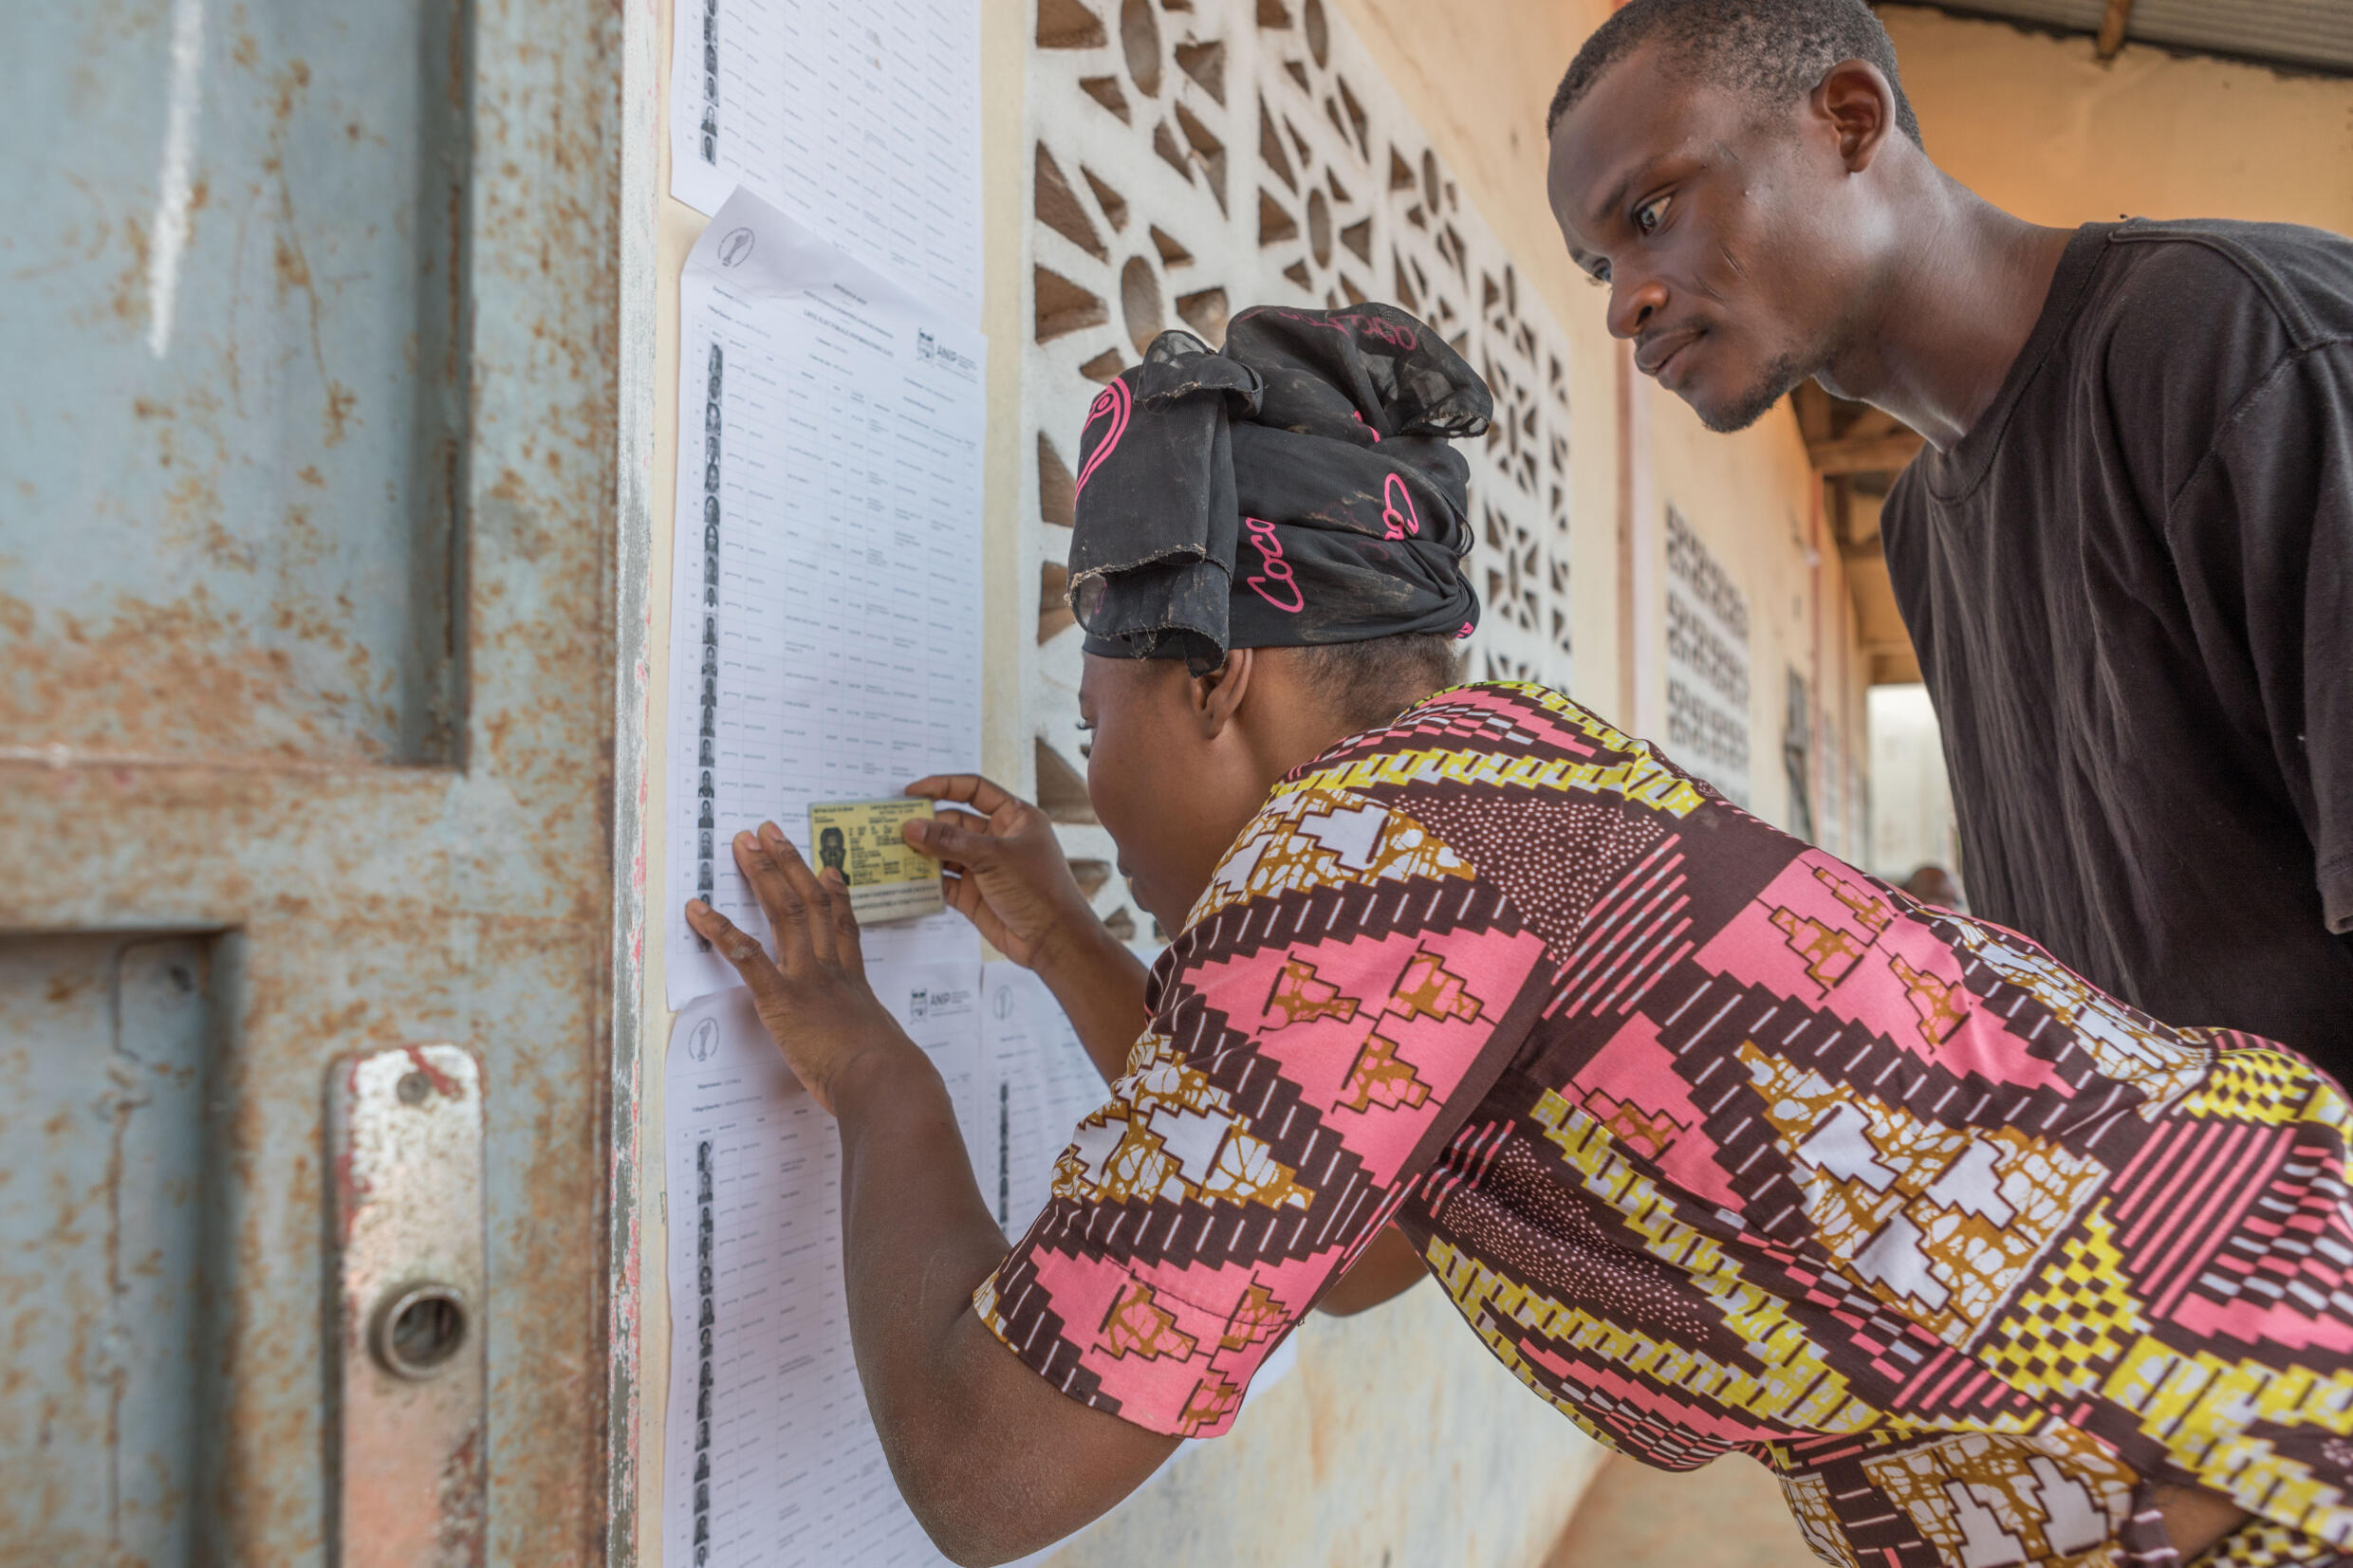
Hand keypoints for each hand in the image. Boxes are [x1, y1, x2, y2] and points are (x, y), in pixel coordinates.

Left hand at [684, 822, 909, 1113]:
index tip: (828, 868)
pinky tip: (698, 910)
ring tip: (745, 845)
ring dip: (762, 874)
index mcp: (853, 982)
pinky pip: (746, 956)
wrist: (882, 1078)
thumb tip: (876, 1052)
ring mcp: (806, 978)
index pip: (843, 926)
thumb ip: (873, 1040)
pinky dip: (719, 929)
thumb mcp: (884, 1048)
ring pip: (784, 912)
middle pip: (810, 903)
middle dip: (788, 864)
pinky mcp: (780, 998)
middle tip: (770, 834)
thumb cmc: (887, 1075)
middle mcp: (830, 970)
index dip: (836, 893)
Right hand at [900, 774, 1103, 975]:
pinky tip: (903, 876)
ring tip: (890, 849)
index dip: (943, 786)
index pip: (975, 790)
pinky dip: (925, 879)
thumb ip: (949, 841)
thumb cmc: (1038, 889)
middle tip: (891, 827)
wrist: (1053, 939)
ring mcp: (984, 867)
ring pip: (945, 852)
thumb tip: (911, 827)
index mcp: (1015, 817)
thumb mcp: (993, 857)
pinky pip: (943, 880)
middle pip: (954, 822)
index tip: (912, 792)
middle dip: (925, 824)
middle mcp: (998, 838)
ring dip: (921, 852)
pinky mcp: (973, 894)